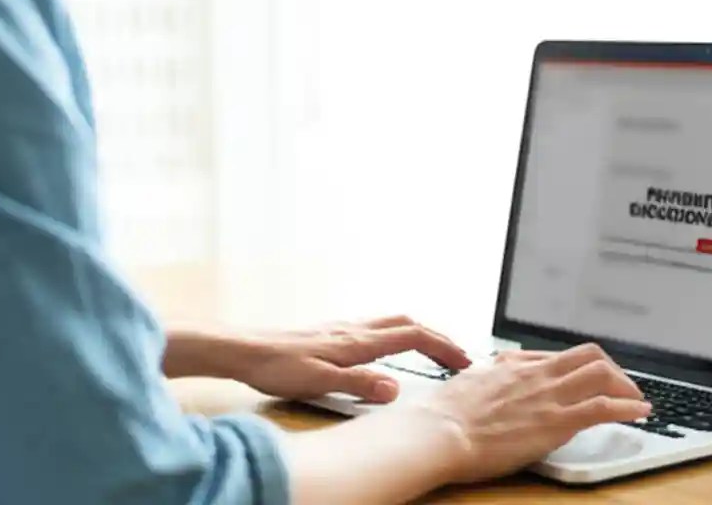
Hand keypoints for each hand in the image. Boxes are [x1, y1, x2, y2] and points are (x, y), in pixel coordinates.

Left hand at [232, 315, 471, 402]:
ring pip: (391, 322)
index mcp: (358, 342)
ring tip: (431, 351)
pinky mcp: (330, 333)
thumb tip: (397, 389)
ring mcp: (343, 328)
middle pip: (408, 323)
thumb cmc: (278, 367)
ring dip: (417, 333)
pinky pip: (375, 327)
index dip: (442, 347)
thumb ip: (359, 385)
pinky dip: (396, 334)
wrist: (246, 351)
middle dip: (437, 336)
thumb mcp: (320, 382)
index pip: (413, 336)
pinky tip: (387, 350)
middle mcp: (354, 329)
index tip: (465, 361)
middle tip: (457, 355)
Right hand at [417, 344, 650, 482]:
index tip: (589, 376)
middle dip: (611, 370)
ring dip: (626, 386)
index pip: (560, 356)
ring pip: (602, 374)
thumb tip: (495, 376)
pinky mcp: (557, 421)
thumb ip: (491, 377)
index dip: (581, 366)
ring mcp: (549, 395)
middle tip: (620, 387)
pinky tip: (640, 413)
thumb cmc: (447, 413)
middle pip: (589, 355)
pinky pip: (603, 407)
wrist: (442, 431)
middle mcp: (537, 373)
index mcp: (515, 365)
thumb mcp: (471, 382)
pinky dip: (628, 408)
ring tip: (636, 400)